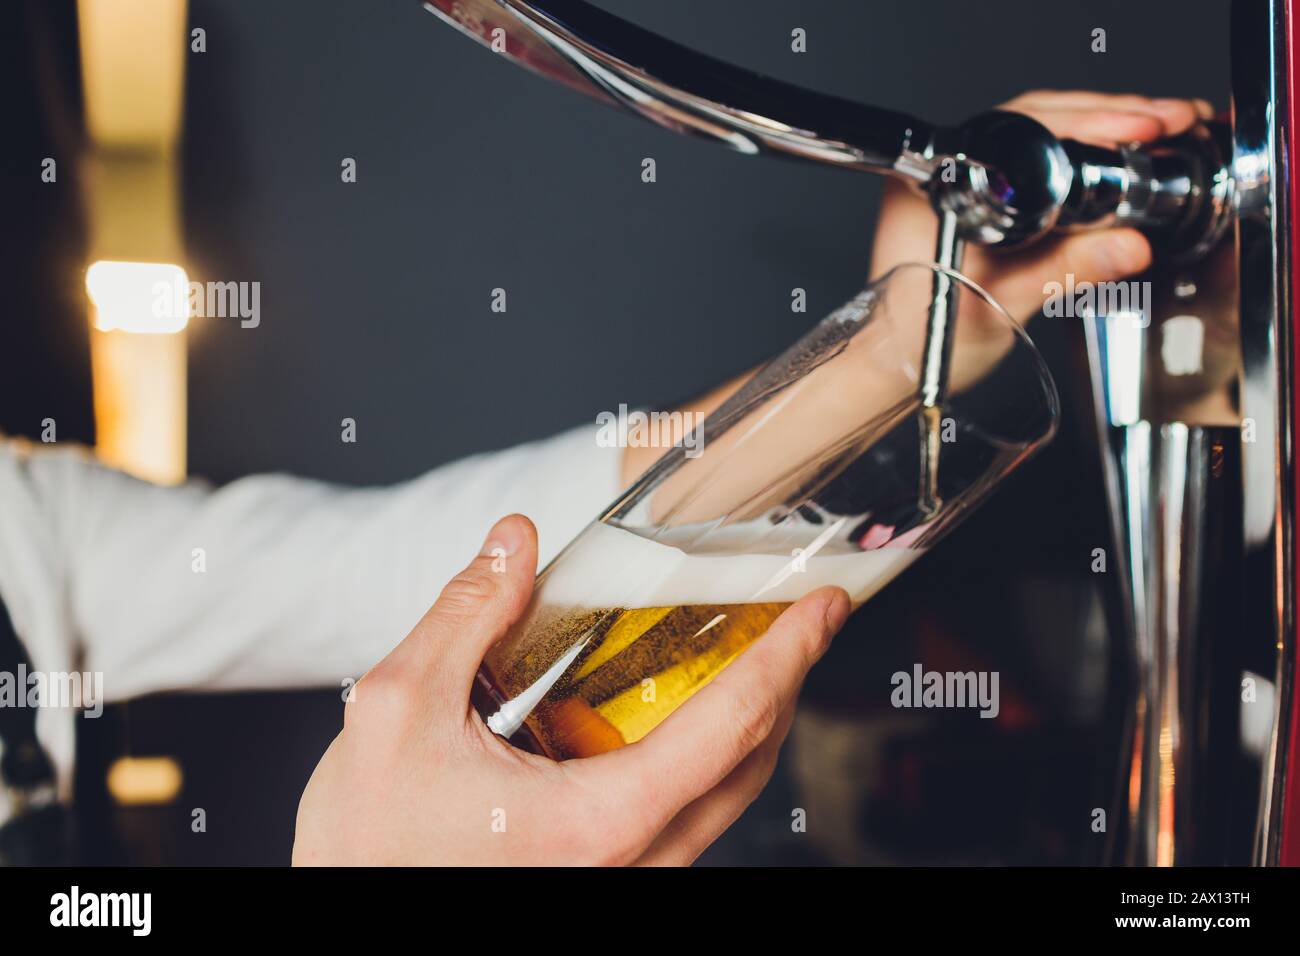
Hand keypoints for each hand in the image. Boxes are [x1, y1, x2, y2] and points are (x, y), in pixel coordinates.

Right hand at [293, 514, 850, 865]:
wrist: (346, 910)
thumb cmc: (368, 843)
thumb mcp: (399, 706)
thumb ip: (467, 613)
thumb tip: (514, 541)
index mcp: (600, 821)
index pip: (732, 724)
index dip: (789, 655)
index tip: (824, 609)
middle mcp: (633, 862)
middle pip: (751, 764)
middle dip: (787, 683)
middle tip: (801, 620)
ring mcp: (627, 879)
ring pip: (726, 798)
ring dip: (753, 722)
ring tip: (753, 656)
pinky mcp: (609, 879)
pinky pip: (688, 817)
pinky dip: (707, 757)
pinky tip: (678, 713)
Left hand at [870, 90, 1214, 317]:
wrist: (892, 370)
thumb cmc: (919, 344)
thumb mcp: (1001, 305)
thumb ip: (1063, 271)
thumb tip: (1126, 245)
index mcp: (932, 186)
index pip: (1020, 129)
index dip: (1088, 123)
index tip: (1137, 129)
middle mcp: (937, 176)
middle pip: (1034, 123)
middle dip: (1106, 120)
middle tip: (1163, 125)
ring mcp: (953, 186)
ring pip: (1035, 141)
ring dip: (1095, 138)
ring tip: (1152, 137)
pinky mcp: (970, 204)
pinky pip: (1027, 167)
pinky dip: (1074, 164)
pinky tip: (1113, 164)